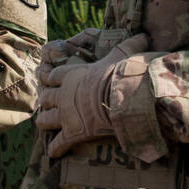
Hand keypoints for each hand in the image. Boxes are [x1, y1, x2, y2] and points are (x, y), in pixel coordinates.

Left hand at [36, 33, 151, 157]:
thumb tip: (144, 35)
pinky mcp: (72, 133)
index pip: (55, 74)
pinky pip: (58, 143)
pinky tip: (53, 153)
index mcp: (73, 75)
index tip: (50, 78)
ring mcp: (66, 115)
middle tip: (47, 102)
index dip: (52, 77)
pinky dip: (55, 148)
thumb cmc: (121, 75)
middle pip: (46, 97)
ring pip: (46, 118)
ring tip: (44, 123)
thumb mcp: (124, 55)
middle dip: (46, 100)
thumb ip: (131, 45)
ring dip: (45, 121)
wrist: (120, 99)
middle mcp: (65, 94)